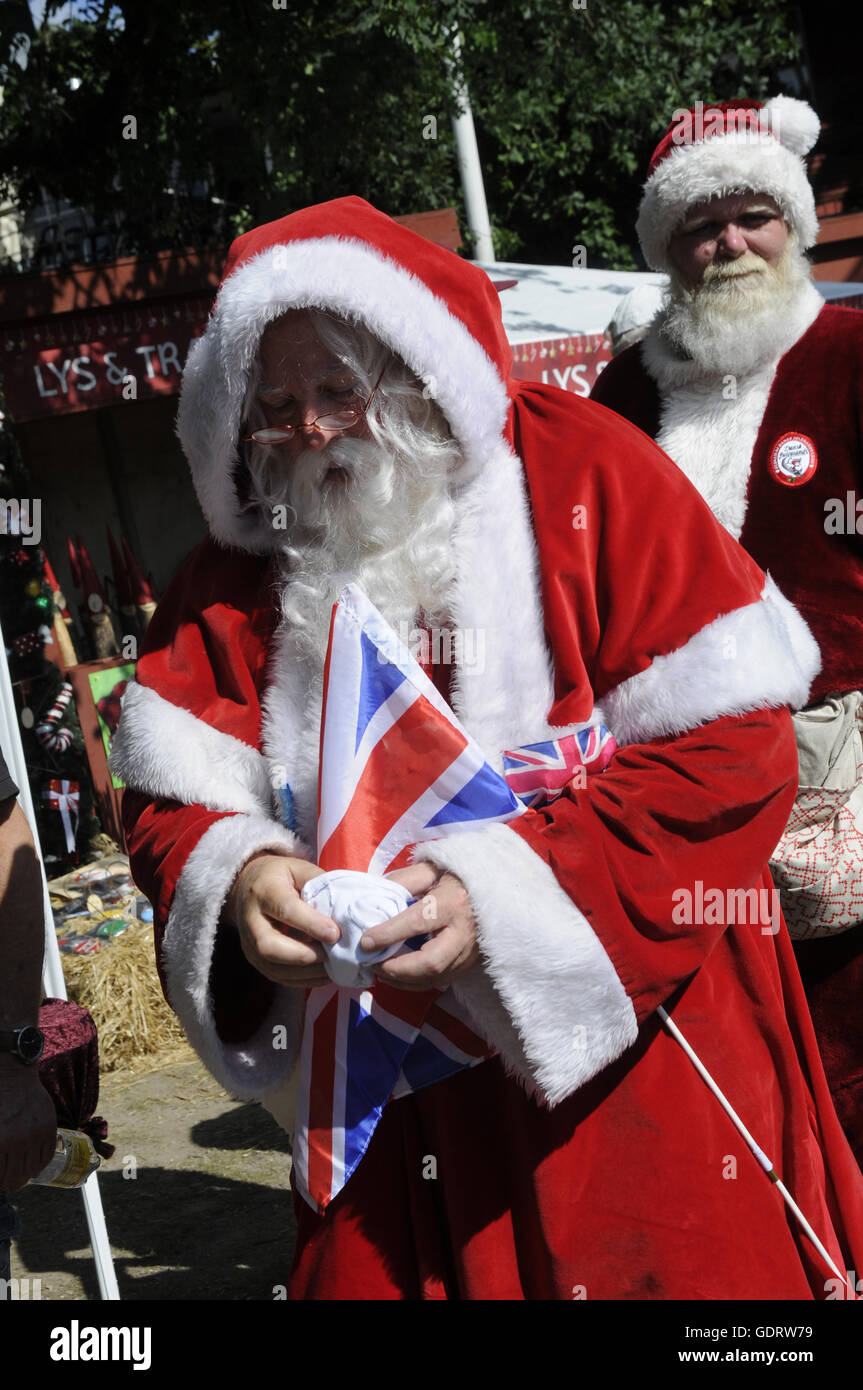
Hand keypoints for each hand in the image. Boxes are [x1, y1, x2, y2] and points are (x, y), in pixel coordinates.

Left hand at [0, 1059, 57, 1190]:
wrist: (13, 1077)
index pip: (0, 1175)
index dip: (0, 1184)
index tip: (0, 1185)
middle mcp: (18, 1141)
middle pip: (16, 1176)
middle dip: (11, 1184)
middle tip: (10, 1186)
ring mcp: (35, 1134)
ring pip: (33, 1168)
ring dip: (26, 1177)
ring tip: (22, 1179)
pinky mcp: (49, 1127)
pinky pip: (47, 1154)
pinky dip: (42, 1165)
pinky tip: (35, 1167)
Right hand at [225, 853, 339, 987]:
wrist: (246, 886)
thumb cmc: (280, 876)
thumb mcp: (299, 869)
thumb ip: (318, 885)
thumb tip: (340, 911)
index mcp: (264, 891)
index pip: (285, 910)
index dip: (311, 924)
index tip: (335, 934)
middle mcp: (251, 920)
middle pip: (270, 946)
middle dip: (304, 955)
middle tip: (331, 955)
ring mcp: (249, 943)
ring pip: (273, 967)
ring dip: (305, 972)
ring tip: (332, 968)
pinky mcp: (254, 959)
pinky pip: (277, 976)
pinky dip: (301, 980)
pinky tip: (322, 975)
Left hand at [360, 862, 479, 990]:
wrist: (496, 889)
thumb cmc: (459, 876)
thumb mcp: (432, 869)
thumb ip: (403, 881)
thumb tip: (374, 899)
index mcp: (453, 902)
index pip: (418, 922)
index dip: (389, 934)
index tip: (365, 941)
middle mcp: (464, 932)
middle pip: (430, 962)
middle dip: (396, 969)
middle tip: (371, 963)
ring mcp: (470, 952)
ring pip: (435, 978)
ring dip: (402, 980)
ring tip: (379, 970)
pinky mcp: (470, 964)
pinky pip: (440, 982)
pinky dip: (415, 984)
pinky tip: (397, 976)